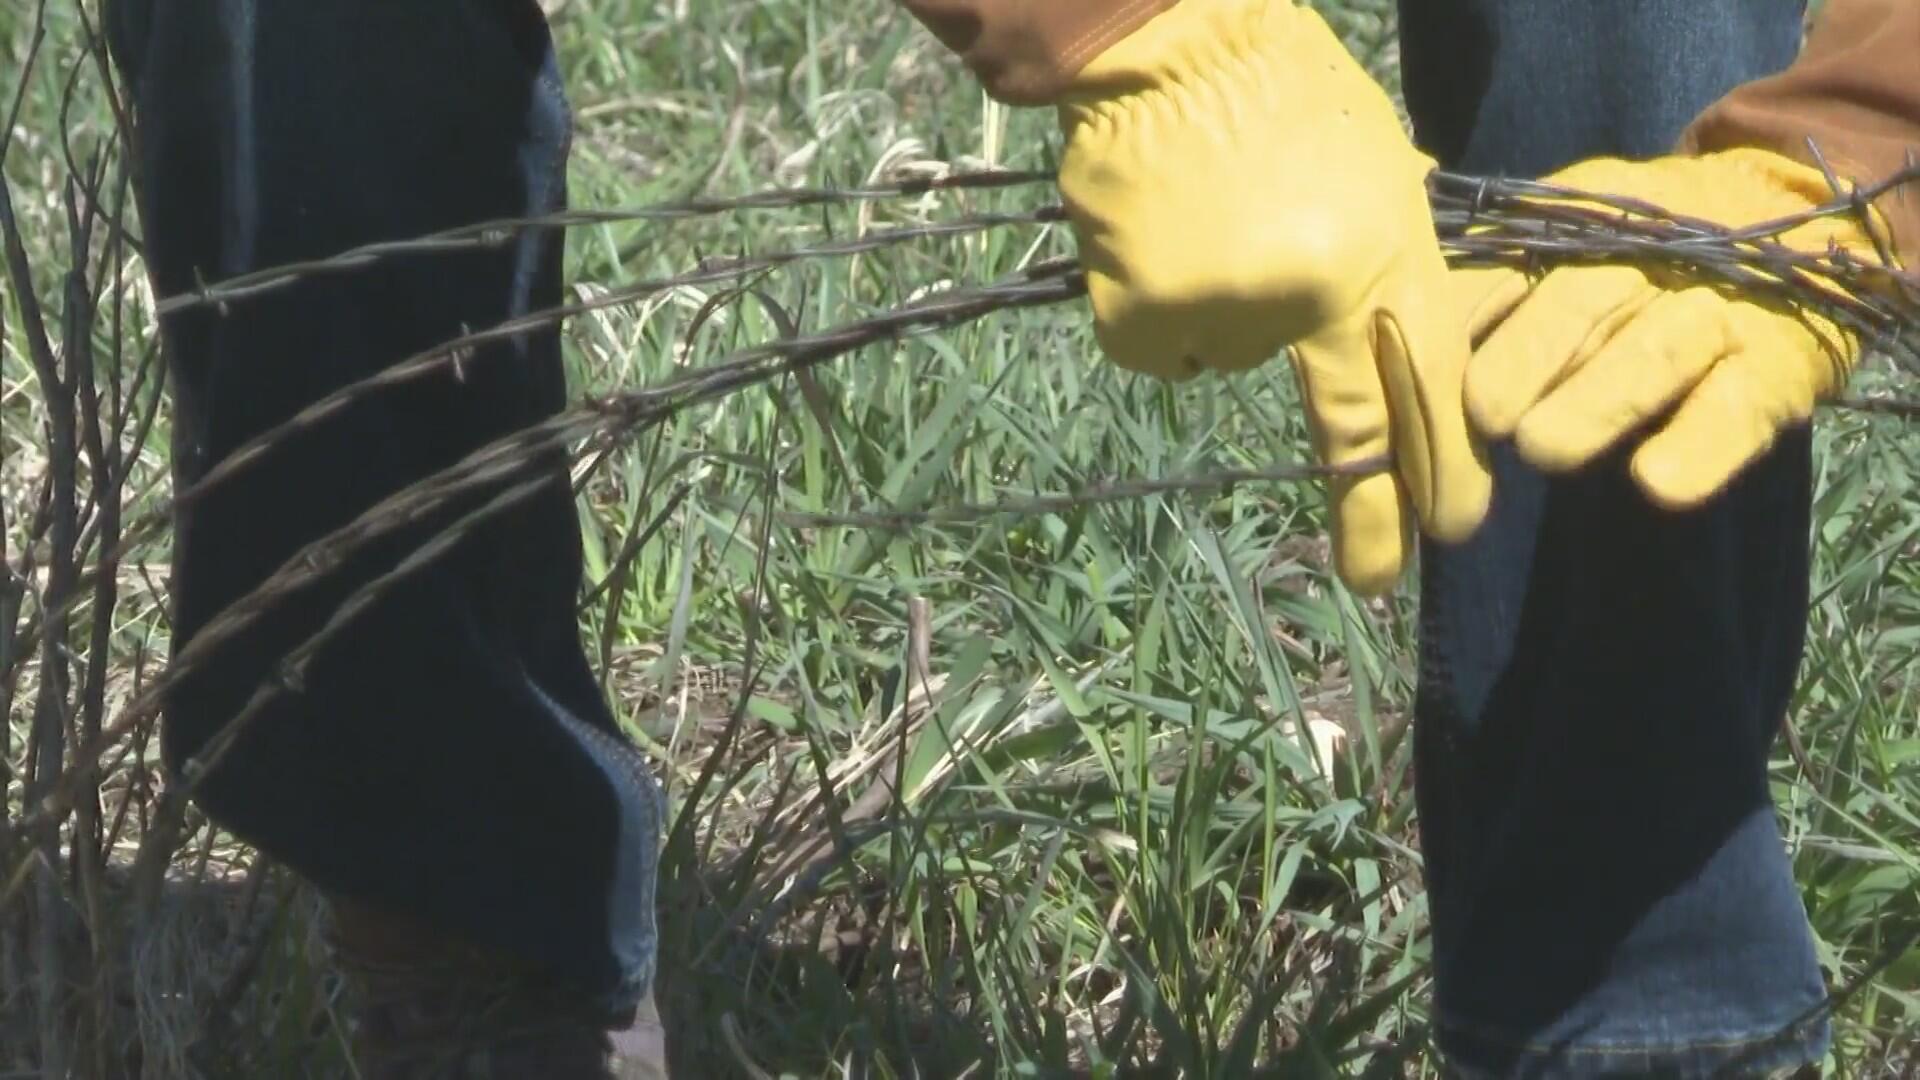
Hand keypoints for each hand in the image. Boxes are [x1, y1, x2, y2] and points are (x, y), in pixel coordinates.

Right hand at [1053, 0, 1488, 594]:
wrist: (1168, 40)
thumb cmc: (1287, 90)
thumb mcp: (1379, 170)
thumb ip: (1389, 265)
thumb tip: (1392, 350)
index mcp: (1382, 253)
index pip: (1425, 389)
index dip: (1440, 470)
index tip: (1451, 530)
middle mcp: (1308, 297)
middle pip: (1349, 433)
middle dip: (1368, 514)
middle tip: (1374, 577)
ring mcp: (1222, 310)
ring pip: (1233, 361)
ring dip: (1231, 321)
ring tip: (1219, 231)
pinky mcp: (1144, 311)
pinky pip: (1164, 349)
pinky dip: (1164, 317)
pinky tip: (1166, 251)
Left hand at [1453, 148, 1893, 507]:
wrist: (1806, 216)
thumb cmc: (1645, 250)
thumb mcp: (1573, 232)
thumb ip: (1491, 266)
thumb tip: (1384, 320)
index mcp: (1586, 226)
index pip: (1510, 263)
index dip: (1460, 316)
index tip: (1410, 365)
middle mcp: (1650, 262)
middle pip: (1577, 306)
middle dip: (1520, 360)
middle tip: (1480, 416)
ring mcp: (1718, 315)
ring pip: (1651, 355)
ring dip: (1596, 402)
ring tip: (1544, 446)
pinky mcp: (1776, 371)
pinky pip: (1734, 410)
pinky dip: (1696, 448)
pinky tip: (1655, 482)